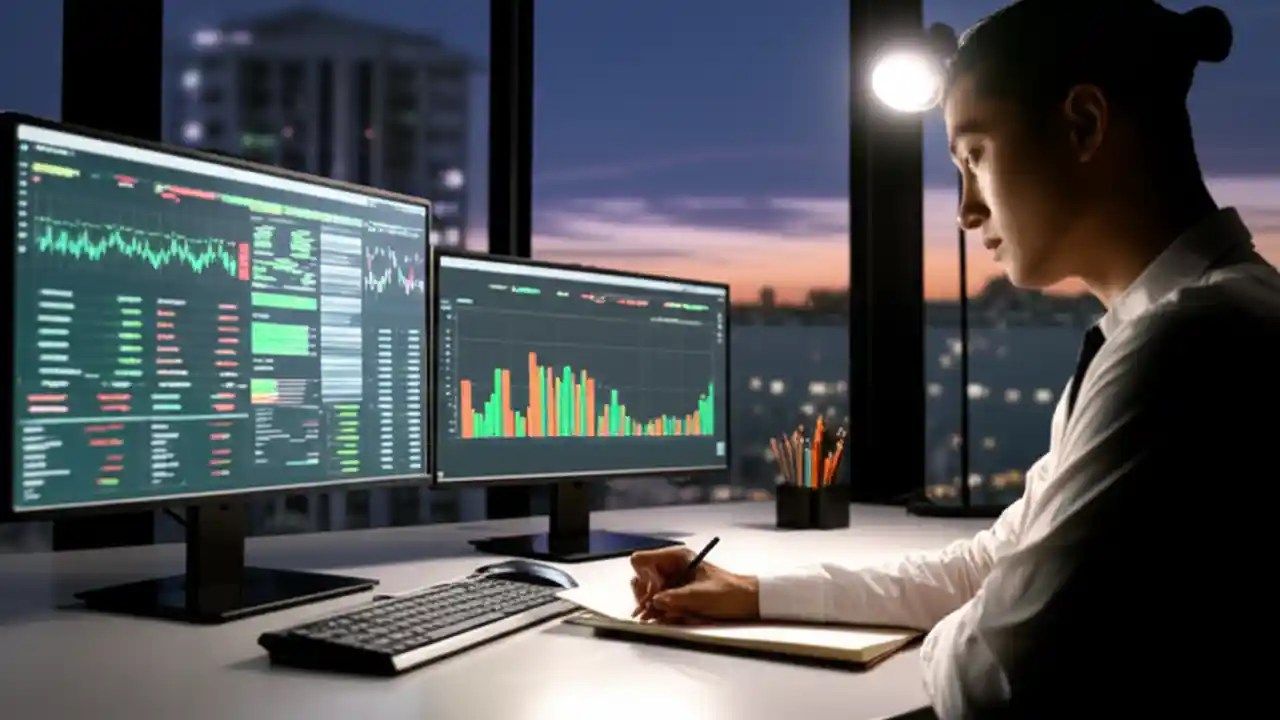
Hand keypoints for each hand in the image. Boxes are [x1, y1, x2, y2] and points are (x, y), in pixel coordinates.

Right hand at [629, 546, 759, 623]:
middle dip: (644, 594)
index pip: (642, 560)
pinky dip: (656, 611)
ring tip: (655, 618)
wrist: (745, 602)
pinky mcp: (675, 596)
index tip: (656, 592)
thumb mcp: (700, 594)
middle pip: (640, 577)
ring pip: (647, 592)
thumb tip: (653, 601)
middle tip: (650, 610)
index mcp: (676, 557)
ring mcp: (671, 582)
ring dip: (649, 605)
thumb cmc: (728, 592)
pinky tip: (660, 619)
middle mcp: (670, 567)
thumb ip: (675, 597)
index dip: (644, 577)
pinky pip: (657, 603)